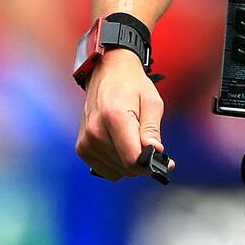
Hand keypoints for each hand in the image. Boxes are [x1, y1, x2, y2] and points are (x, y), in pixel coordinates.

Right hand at [75, 48, 175, 180]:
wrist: (107, 73)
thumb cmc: (132, 86)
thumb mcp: (151, 102)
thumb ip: (152, 129)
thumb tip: (156, 153)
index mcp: (114, 117)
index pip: (132, 159)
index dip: (150, 163)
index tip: (162, 159)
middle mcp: (95, 132)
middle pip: (126, 167)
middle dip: (143, 162)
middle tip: (150, 145)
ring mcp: (86, 142)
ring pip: (117, 172)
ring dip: (130, 163)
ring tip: (133, 140)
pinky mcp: (82, 148)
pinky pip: (106, 170)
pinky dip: (118, 164)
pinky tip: (121, 145)